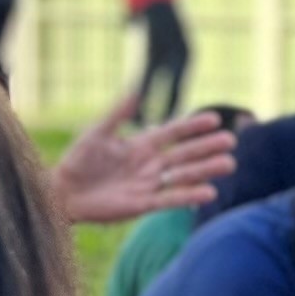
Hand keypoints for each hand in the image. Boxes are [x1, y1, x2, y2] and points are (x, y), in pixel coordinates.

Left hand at [54, 99, 236, 224]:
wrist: (63, 191)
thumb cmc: (78, 160)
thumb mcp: (97, 132)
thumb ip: (117, 114)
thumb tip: (135, 91)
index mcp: (141, 145)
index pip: (173, 133)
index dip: (193, 126)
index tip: (215, 119)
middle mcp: (150, 164)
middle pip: (185, 154)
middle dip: (207, 148)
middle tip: (231, 141)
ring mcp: (149, 185)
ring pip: (183, 176)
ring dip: (205, 171)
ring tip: (228, 164)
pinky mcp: (143, 205)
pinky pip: (170, 200)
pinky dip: (189, 196)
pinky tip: (209, 192)